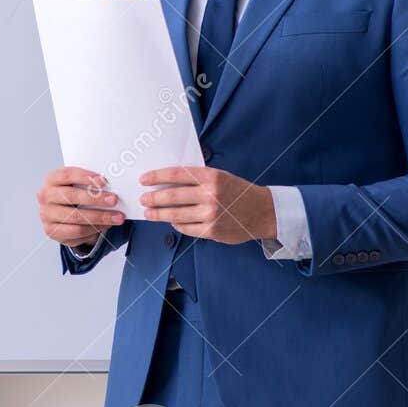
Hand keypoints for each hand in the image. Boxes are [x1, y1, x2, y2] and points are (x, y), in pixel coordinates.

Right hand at [37, 166, 124, 248]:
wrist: (63, 217)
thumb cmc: (73, 196)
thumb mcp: (78, 186)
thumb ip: (89, 184)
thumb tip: (112, 185)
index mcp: (51, 179)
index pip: (67, 175)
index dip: (86, 177)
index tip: (104, 181)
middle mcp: (45, 196)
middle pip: (70, 196)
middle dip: (95, 198)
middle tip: (114, 200)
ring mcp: (47, 215)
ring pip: (75, 217)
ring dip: (99, 217)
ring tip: (117, 217)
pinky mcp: (52, 231)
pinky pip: (76, 231)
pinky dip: (94, 228)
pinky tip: (106, 225)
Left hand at [138, 166, 275, 244]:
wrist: (263, 212)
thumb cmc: (239, 192)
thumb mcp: (221, 177)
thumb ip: (198, 179)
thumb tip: (168, 182)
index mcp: (211, 177)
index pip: (176, 174)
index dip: (157, 176)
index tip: (144, 179)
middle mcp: (210, 195)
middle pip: (172, 197)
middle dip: (153, 198)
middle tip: (143, 199)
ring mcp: (210, 215)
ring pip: (176, 215)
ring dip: (159, 214)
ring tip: (149, 213)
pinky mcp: (212, 231)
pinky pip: (186, 228)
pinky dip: (176, 224)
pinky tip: (172, 221)